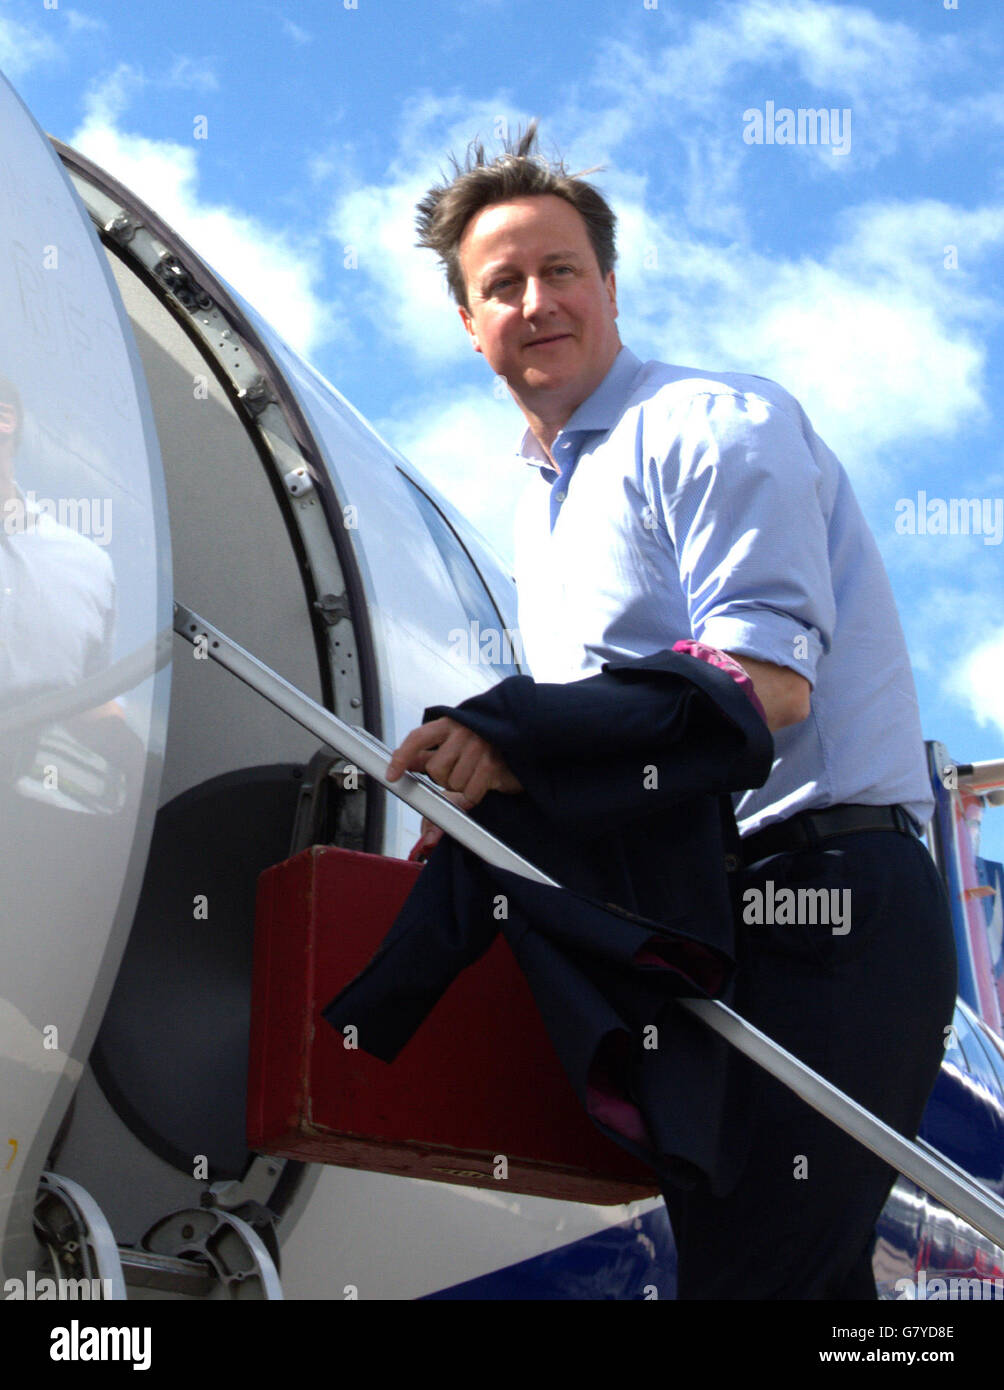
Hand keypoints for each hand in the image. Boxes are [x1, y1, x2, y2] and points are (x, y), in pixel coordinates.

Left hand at [387, 716, 521, 850]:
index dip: (401, 757)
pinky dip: (474, 795)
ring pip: (452, 783)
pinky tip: (483, 783)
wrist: (524, 739)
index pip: (417, 738)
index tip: (391, 775)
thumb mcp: (454, 743)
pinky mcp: (493, 765)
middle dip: (443, 779)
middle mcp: (464, 732)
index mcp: (449, 723)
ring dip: (461, 787)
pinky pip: (470, 793)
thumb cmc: (485, 743)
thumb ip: (427, 754)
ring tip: (474, 774)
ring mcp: (480, 747)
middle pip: (435, 769)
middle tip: (458, 772)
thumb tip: (403, 764)